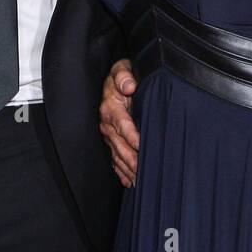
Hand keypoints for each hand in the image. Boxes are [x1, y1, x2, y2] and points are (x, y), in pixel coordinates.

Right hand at [99, 58, 139, 187]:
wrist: (115, 81)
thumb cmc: (122, 76)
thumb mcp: (122, 69)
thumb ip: (124, 76)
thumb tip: (129, 86)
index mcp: (110, 107)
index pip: (122, 125)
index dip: (132, 137)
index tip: (142, 146)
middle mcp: (107, 124)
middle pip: (120, 146)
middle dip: (131, 160)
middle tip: (143, 172)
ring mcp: (108, 135)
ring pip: (117, 156)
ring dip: (128, 170)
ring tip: (140, 182)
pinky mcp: (111, 142)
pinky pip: (114, 160)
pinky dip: (121, 172)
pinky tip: (129, 182)